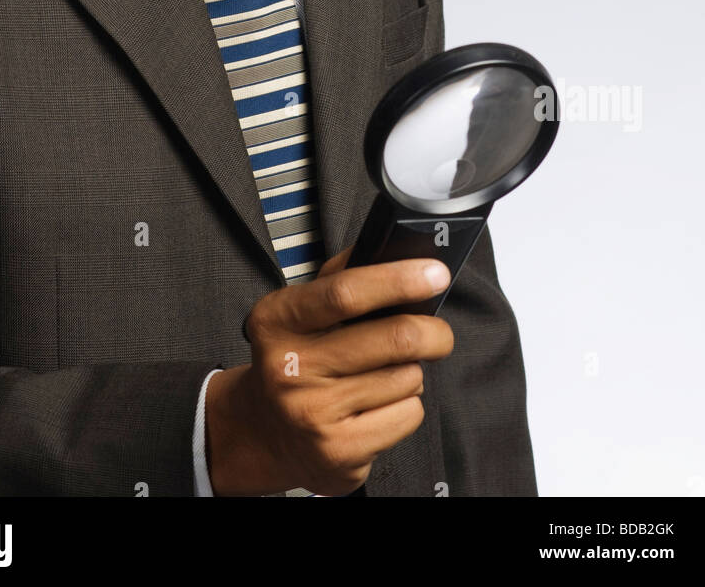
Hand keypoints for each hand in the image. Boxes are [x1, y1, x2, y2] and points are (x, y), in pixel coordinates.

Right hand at [204, 247, 453, 496]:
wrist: (264, 432)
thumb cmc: (296, 357)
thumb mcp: (301, 309)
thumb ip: (341, 276)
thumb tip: (396, 250)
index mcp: (278, 319)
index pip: (345, 292)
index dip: (398, 280)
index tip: (437, 274)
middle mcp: (289, 367)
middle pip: (393, 338)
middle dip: (433, 333)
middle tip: (439, 334)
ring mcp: (313, 414)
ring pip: (406, 378)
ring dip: (411, 373)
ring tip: (384, 376)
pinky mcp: (338, 453)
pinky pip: (407, 416)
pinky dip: (406, 407)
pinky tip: (379, 407)